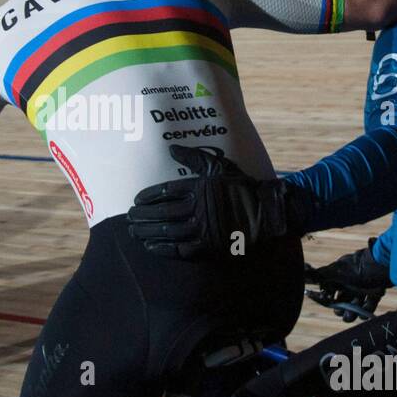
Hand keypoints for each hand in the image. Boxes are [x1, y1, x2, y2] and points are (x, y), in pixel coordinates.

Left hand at [127, 145, 291, 259]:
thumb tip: (171, 147)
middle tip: (129, 217)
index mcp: (197, 187)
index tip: (136, 200)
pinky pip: (179, 249)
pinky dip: (162, 248)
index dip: (146, 198)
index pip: (163, 192)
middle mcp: (197, 208)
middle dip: (141, 216)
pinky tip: (150, 247)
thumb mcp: (219, 166)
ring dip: (146, 232)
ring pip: (166, 232)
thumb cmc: (242, 186)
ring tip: (133, 232)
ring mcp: (202, 229)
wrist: (267, 212)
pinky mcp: (208, 247)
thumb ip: (193, 157)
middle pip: (160, 213)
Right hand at [303, 240, 391, 321]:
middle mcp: (350, 280)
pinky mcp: (376, 291)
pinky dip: (366, 309)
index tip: (328, 303)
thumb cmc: (357, 268)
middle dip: (340, 308)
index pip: (329, 289)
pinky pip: (369, 303)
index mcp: (339, 275)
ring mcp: (363, 286)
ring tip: (353, 317)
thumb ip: (318, 274)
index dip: (327, 298)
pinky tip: (365, 313)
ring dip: (352, 311)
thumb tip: (301, 270)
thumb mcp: (336, 272)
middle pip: (342, 298)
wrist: (384, 264)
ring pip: (355, 302)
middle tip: (342, 314)